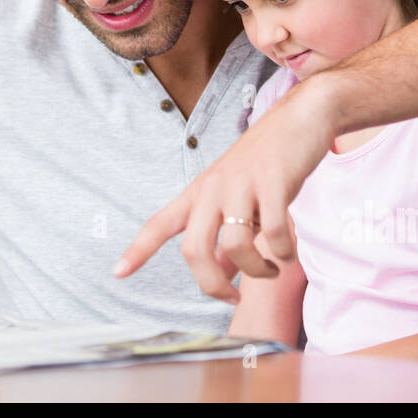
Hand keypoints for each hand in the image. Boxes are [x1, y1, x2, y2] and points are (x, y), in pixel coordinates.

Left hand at [113, 72, 340, 302]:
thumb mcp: (236, 198)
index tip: (117, 273)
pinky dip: (282, 252)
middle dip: (211, 284)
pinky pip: (273, 232)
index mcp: (199, 193)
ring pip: (235, 245)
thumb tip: (223, 276)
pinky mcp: (273, 181)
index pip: (161, 223)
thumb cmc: (265, 164)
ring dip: (256, 270)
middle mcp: (213, 188)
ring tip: (271, 270)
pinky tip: (287, 252)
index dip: (138, 250)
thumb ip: (225, 237)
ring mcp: (241, 183)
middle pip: (194, 248)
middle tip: (232, 298)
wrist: (299, 119)